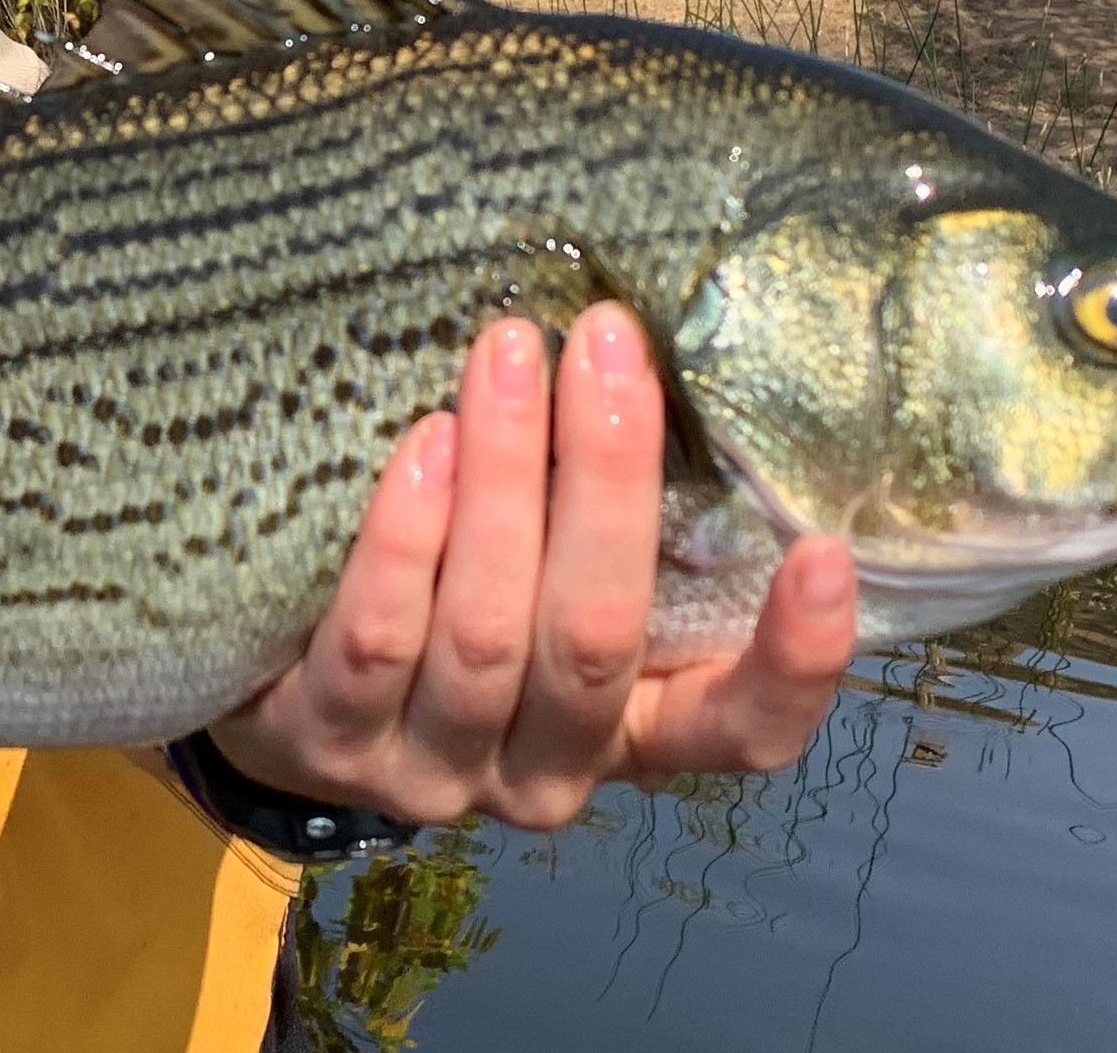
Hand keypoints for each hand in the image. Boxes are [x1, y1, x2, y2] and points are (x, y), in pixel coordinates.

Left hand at [208, 307, 855, 832]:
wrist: (289, 684)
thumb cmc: (459, 588)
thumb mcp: (554, 567)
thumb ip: (608, 512)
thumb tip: (649, 350)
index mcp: (632, 732)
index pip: (740, 734)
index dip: (794, 662)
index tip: (827, 552)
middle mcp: (546, 773)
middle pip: (595, 640)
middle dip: (607, 480)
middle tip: (607, 343)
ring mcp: (435, 772)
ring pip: (488, 632)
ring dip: (503, 482)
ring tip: (506, 359)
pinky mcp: (332, 746)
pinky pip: (379, 639)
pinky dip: (406, 536)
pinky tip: (422, 445)